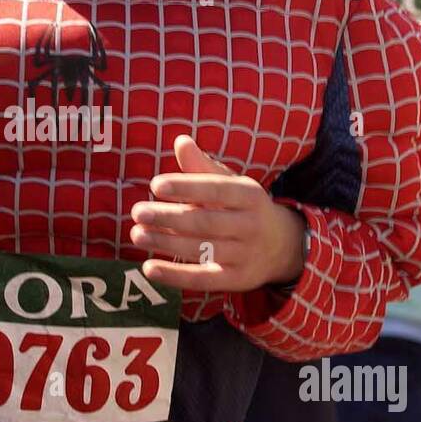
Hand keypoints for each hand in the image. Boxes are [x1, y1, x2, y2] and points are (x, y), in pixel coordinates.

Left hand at [130, 136, 305, 292]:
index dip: (186, 187)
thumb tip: (180, 141)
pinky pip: (203, 280)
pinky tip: (150, 268)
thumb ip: (202, 167)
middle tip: (137, 212)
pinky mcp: (237, 280)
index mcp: (250, 195)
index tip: (155, 185)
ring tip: (137, 234)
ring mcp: (246, 255)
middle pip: (206, 222)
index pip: (216, 190)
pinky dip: (175, 276)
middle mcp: (251, 225)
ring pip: (202, 249)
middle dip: (169, 217)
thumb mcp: (231, 184)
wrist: (283, 246)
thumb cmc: (243, 208)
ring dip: (166, 243)